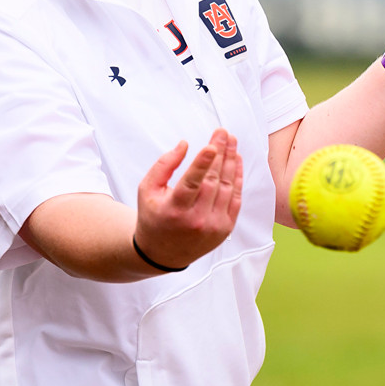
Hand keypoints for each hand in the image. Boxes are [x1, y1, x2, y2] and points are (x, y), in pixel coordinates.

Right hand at [133, 130, 242, 270]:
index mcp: (174, 210)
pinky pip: (235, 198)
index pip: (191, 184)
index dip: (202, 164)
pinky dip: (237, 178)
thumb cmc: (154, 216)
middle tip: (223, 132)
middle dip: (220, 153)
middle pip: (213, 181)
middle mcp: (196, 220)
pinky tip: (236, 161)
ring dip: (231, 161)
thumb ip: (163, 165)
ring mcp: (214, 226)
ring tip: (231, 141)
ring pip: (227, 187)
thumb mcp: (147, 190)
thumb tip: (184, 144)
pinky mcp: (225, 228)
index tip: (212, 146)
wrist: (163, 252)